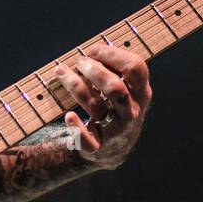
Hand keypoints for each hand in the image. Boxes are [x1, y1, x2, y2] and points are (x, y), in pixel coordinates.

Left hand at [54, 43, 152, 169]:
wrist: (113, 150)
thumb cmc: (116, 108)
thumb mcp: (127, 89)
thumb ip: (117, 69)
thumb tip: (93, 51)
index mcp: (142, 94)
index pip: (135, 68)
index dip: (112, 55)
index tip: (93, 50)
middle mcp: (132, 112)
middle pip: (115, 88)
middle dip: (94, 71)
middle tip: (80, 62)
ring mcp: (116, 130)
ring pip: (96, 107)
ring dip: (75, 86)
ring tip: (61, 71)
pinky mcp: (98, 146)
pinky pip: (87, 139)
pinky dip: (77, 128)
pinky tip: (70, 116)